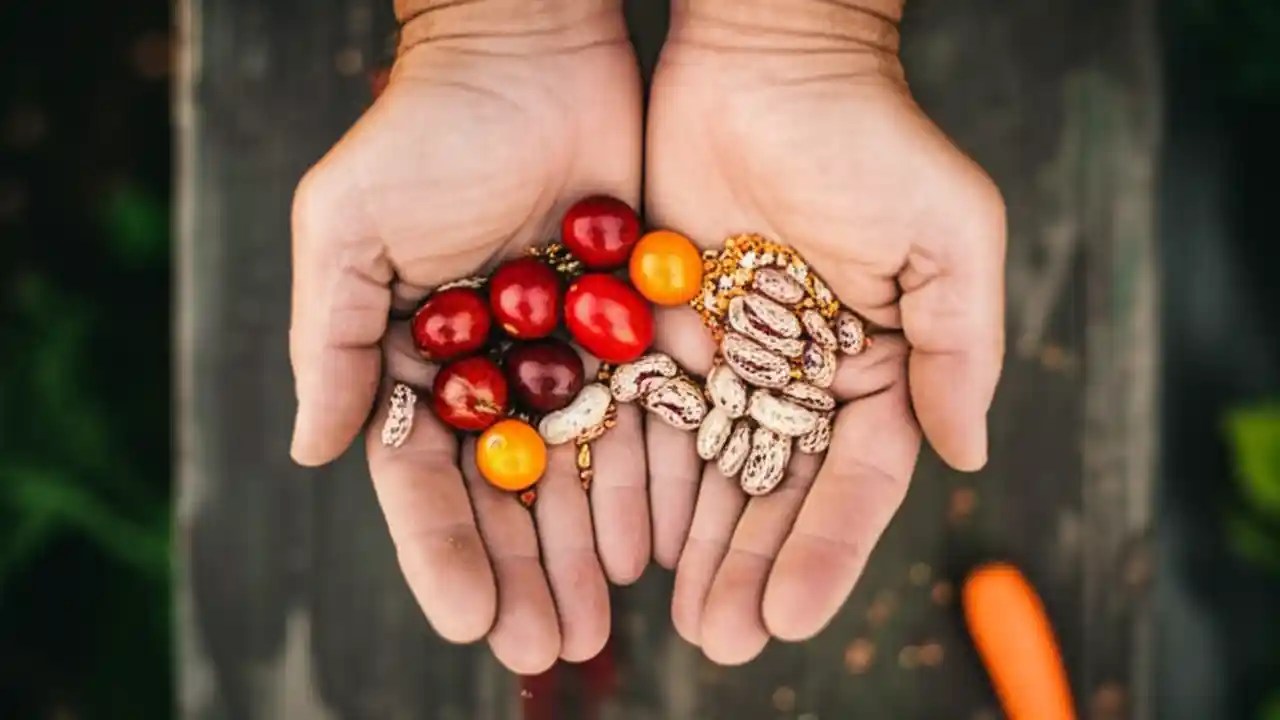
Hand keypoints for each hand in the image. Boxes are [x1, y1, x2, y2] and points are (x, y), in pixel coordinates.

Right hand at [288, 0, 645, 672]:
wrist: (531, 49)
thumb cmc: (427, 129)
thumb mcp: (349, 228)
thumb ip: (332, 340)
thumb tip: (310, 451)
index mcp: (416, 358)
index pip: (424, 479)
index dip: (443, 554)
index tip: (471, 621)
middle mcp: (490, 370)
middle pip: (509, 495)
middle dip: (526, 572)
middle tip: (549, 647)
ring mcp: (565, 353)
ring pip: (580, 470)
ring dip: (590, 546)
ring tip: (609, 618)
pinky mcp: (632, 324)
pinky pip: (644, 414)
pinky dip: (653, 476)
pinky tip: (664, 539)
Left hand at [645, 0, 1005, 662]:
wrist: (765, 57)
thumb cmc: (869, 137)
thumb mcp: (946, 237)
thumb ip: (958, 349)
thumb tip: (967, 457)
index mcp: (874, 366)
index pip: (857, 482)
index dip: (826, 551)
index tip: (793, 616)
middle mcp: (801, 375)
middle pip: (776, 492)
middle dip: (751, 566)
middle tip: (724, 641)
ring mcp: (729, 356)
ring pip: (708, 470)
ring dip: (695, 544)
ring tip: (678, 615)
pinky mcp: (662, 327)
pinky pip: (648, 415)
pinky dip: (639, 476)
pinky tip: (625, 536)